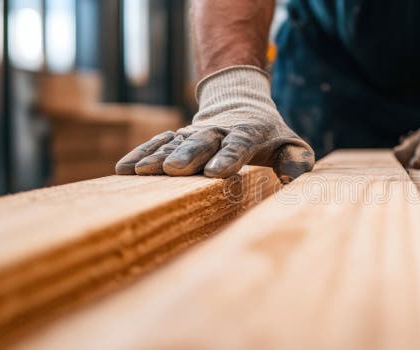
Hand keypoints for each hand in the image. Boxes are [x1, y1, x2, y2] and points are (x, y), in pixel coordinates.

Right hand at [115, 66, 313, 182]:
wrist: (240, 103)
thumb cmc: (269, 135)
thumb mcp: (290, 145)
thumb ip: (295, 161)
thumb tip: (290, 178)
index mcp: (249, 132)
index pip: (240, 144)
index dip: (229, 157)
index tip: (215, 173)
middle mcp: (218, 131)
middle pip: (201, 142)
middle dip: (187, 155)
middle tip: (174, 169)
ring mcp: (194, 133)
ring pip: (174, 143)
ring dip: (158, 157)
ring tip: (140, 172)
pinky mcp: (176, 137)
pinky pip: (157, 143)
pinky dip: (141, 154)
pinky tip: (124, 169)